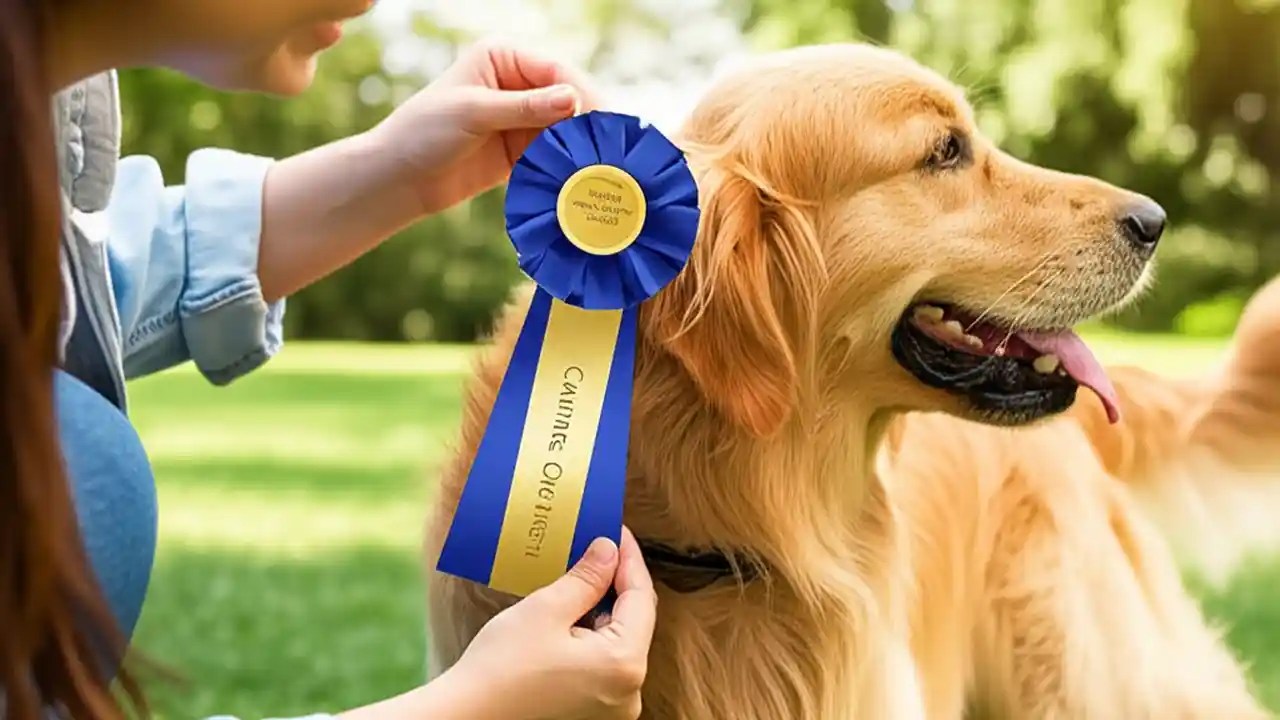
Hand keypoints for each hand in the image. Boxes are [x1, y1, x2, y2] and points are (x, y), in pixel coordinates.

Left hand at [256, 41, 599, 300]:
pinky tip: (585, 181)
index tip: (604, 120)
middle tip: (615, 147)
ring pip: (566, 129)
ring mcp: (522, 116)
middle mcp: (518, 82)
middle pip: (569, 100)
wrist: (400, 179)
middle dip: (589, 123)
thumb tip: (573, 99)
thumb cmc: (424, 133)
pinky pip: (555, 154)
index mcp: (504, 57)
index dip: (583, 95)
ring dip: (582, 148)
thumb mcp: (474, 113)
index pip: (556, 70)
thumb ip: (525, 107)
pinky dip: (569, 166)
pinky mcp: (523, 149)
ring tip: (607, 168)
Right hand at [335, 528, 654, 719]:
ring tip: (586, 573)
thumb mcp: (546, 610)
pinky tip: (576, 611)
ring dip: (604, 608)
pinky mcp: (594, 712)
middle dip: (617, 582)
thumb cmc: (500, 668)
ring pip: (619, 642)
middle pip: (634, 622)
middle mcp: (629, 692)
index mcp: (624, 665)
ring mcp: (613, 707)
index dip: (630, 559)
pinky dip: (594, 636)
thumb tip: (609, 549)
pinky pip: (605, 663)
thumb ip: (586, 578)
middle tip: (601, 546)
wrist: (467, 716)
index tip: (617, 530)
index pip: (642, 598)